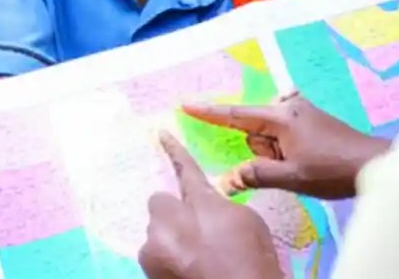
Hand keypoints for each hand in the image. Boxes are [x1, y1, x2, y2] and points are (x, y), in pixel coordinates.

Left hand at [138, 132, 281, 278]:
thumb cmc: (252, 261)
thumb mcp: (247, 222)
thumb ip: (219, 207)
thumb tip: (205, 210)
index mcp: (200, 203)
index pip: (184, 169)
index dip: (173, 150)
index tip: (159, 134)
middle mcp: (169, 221)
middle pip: (161, 205)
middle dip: (175, 215)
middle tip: (197, 235)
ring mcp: (153, 247)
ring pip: (157, 233)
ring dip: (170, 240)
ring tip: (195, 258)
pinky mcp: (146, 268)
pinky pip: (155, 255)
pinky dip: (167, 260)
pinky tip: (187, 270)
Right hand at [184, 92, 389, 199]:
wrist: (372, 163)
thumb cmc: (332, 170)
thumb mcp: (292, 177)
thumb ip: (257, 174)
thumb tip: (230, 178)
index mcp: (281, 117)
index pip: (235, 115)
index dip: (209, 113)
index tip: (185, 105)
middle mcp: (288, 106)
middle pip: (255, 130)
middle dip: (263, 151)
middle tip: (291, 166)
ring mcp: (301, 109)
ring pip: (269, 134)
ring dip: (276, 151)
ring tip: (304, 163)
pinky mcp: (309, 116)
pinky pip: (282, 132)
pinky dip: (285, 146)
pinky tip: (306, 156)